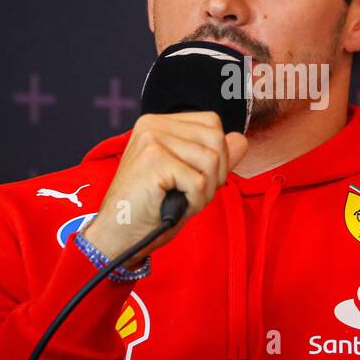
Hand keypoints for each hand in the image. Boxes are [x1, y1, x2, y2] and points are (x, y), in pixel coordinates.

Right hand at [80, 111, 247, 268]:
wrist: (118, 235)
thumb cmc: (150, 209)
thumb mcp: (190, 178)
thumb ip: (215, 158)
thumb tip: (241, 140)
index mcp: (159, 123)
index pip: (212, 124)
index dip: (217, 156)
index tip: (196, 179)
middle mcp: (152, 125)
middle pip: (216, 140)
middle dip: (214, 175)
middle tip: (189, 194)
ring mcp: (151, 139)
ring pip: (211, 160)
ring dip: (204, 191)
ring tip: (180, 200)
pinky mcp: (153, 159)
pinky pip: (199, 181)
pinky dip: (194, 201)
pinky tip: (174, 206)